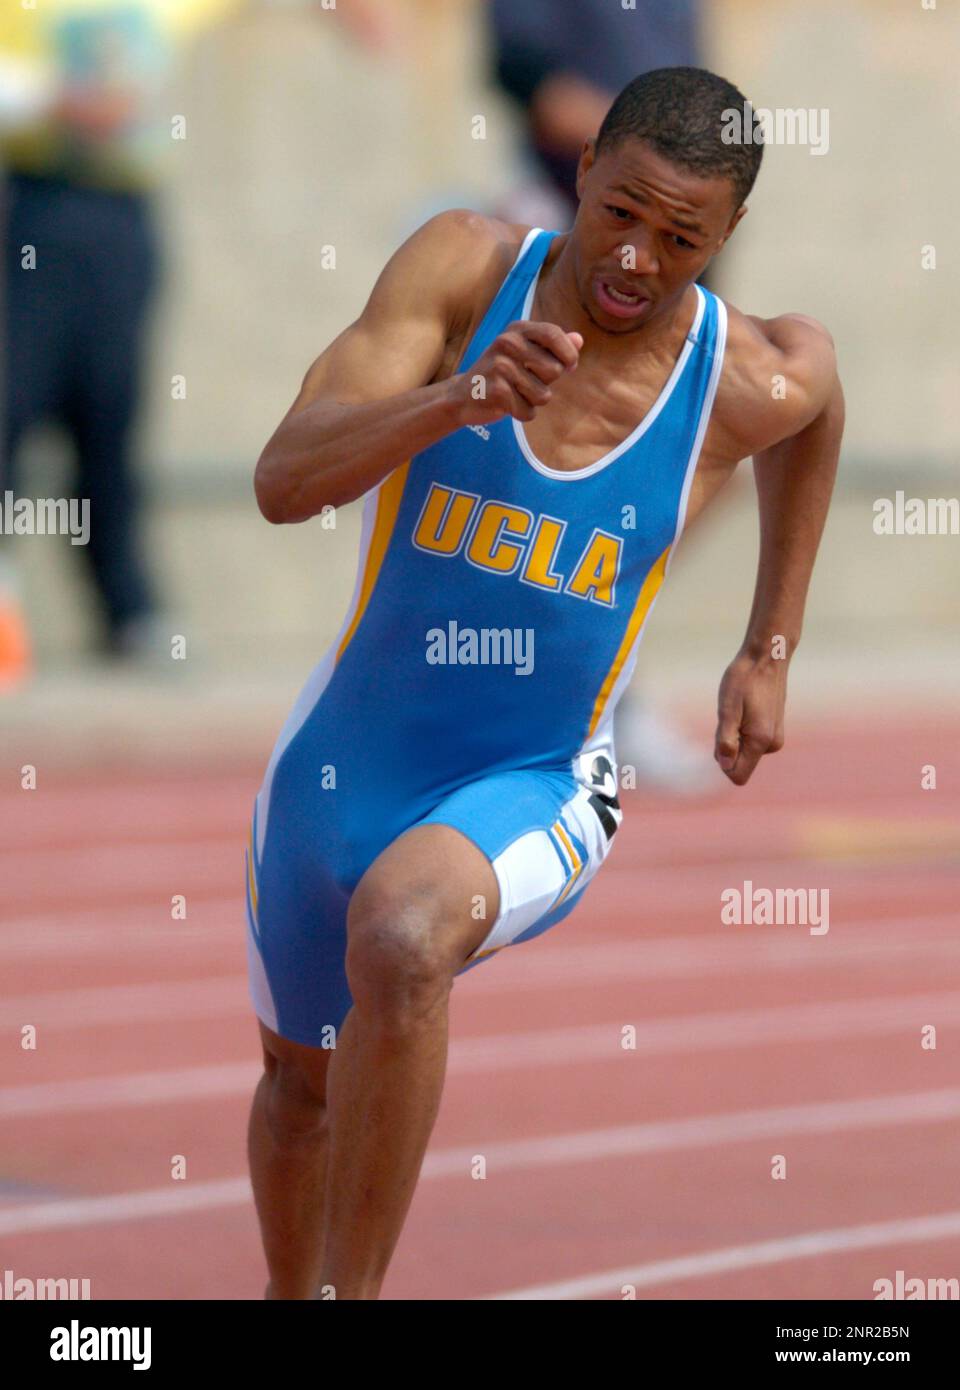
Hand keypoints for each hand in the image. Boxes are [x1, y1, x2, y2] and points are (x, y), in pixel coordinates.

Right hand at [451, 320, 581, 425]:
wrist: (462, 395)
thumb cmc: (501, 374)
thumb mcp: (525, 353)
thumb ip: (552, 346)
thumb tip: (579, 339)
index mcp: (517, 330)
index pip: (554, 334)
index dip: (569, 354)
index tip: (569, 366)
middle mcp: (507, 343)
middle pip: (555, 370)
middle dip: (547, 382)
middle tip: (526, 381)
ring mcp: (501, 367)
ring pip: (544, 395)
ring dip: (534, 401)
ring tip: (515, 393)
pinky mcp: (497, 391)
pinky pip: (528, 411)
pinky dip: (522, 413)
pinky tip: (507, 405)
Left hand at [714, 650, 787, 785]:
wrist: (767, 657)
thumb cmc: (744, 680)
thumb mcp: (727, 709)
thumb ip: (726, 740)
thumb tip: (725, 766)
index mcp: (760, 741)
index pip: (737, 775)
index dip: (722, 762)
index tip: (721, 735)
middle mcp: (772, 744)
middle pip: (740, 763)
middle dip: (728, 746)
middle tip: (730, 716)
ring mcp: (775, 737)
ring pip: (744, 751)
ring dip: (735, 736)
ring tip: (739, 709)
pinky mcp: (775, 730)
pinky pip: (751, 742)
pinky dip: (743, 730)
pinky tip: (746, 708)